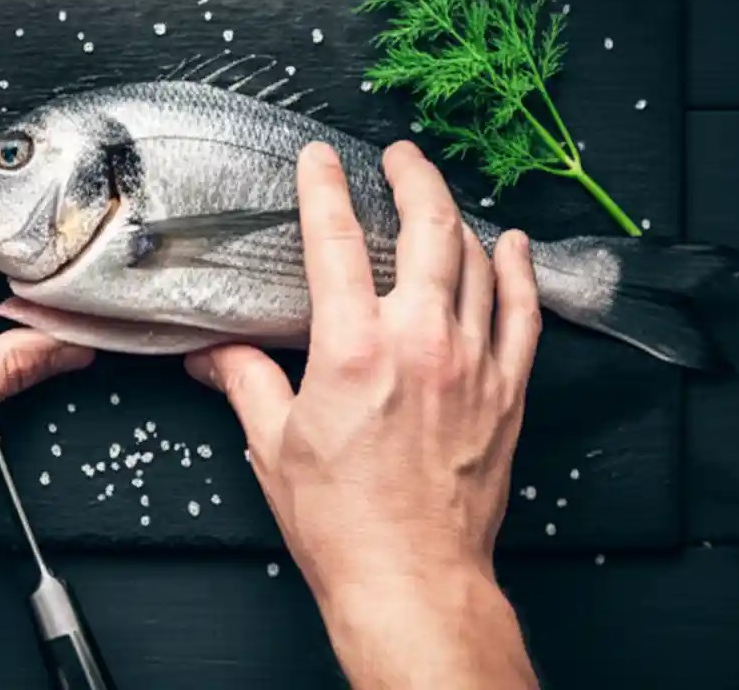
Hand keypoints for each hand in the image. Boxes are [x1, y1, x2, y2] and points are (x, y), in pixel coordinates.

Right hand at [186, 141, 540, 687]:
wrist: (411, 580)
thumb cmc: (342, 522)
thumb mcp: (273, 446)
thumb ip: (245, 382)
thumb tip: (216, 354)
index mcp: (352, 349)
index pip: (337, 241)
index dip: (325, 189)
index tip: (321, 160)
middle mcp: (420, 343)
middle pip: (427, 229)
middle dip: (412, 178)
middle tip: (398, 157)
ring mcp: (473, 364)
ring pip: (477, 262)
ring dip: (457, 216)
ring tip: (439, 197)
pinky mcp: (506, 392)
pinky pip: (523, 313)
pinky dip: (517, 272)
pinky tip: (510, 246)